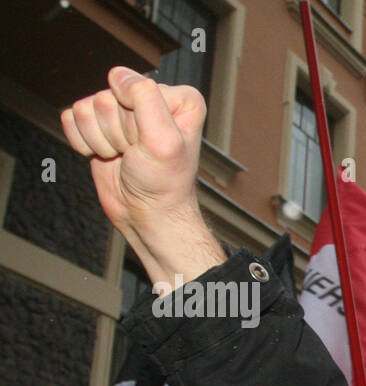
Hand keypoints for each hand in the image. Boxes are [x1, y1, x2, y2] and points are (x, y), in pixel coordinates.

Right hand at [60, 68, 223, 285]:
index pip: (133, 88)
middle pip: (107, 98)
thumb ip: (145, 98)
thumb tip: (118, 74)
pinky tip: (107, 156)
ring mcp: (121, 111)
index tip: (152, 146)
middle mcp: (150, 98)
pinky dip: (83, 142)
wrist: (147, 213)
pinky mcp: (97, 124)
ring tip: (125, 156)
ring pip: (87, 106)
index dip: (137, 122)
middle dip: (118, 133)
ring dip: (102, 139)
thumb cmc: (163, 183)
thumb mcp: (164, 140)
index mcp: (178, 97)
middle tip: (137, 154)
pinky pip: (70, 117)